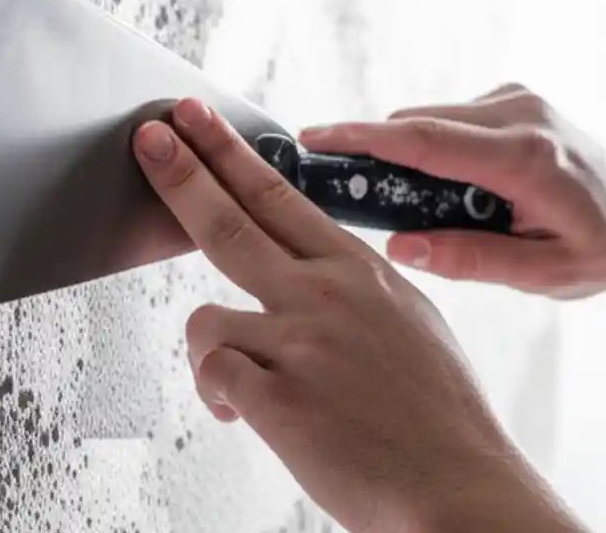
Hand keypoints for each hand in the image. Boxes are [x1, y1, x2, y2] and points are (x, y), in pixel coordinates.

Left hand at [132, 98, 581, 532]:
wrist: (457, 487)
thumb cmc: (436, 415)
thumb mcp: (409, 321)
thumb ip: (353, 288)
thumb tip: (308, 270)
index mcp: (359, 270)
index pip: (279, 194)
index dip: (228, 151)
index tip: (195, 118)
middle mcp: (326, 294)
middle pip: (229, 220)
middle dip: (181, 171)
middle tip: (148, 137)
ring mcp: (300, 342)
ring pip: (205, 316)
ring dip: (210, 350)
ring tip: (242, 387)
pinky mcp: (277, 396)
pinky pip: (213, 375)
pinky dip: (219, 397)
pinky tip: (246, 414)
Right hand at [300, 83, 605, 297]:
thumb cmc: (601, 250)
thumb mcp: (541, 274)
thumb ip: (471, 260)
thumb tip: (401, 247)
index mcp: (527, 159)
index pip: (426, 141)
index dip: (363, 138)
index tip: (313, 137)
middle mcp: (521, 115)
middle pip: (419, 126)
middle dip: (378, 157)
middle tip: (355, 200)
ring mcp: (518, 99)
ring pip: (430, 120)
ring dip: (412, 158)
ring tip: (434, 210)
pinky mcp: (513, 98)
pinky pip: (449, 119)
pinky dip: (435, 149)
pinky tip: (458, 191)